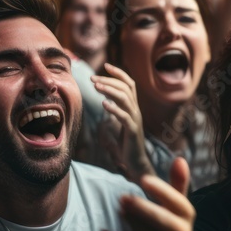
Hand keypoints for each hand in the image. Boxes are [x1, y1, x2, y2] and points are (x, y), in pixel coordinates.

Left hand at [91, 63, 150, 179]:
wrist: (137, 164)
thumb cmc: (128, 148)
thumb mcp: (121, 128)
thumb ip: (116, 118)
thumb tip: (105, 113)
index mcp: (133, 108)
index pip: (129, 84)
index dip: (119, 73)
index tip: (105, 65)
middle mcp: (136, 111)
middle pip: (125, 88)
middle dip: (109, 80)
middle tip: (92, 78)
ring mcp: (135, 120)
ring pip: (125, 99)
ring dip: (110, 90)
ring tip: (96, 86)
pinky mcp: (132, 131)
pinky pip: (124, 116)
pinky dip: (114, 108)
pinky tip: (103, 104)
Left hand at [102, 157, 195, 230]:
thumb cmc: (165, 229)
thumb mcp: (173, 208)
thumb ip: (177, 185)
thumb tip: (180, 159)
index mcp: (186, 220)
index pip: (180, 204)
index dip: (163, 192)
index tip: (144, 180)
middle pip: (167, 225)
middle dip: (146, 210)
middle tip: (124, 197)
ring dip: (134, 223)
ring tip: (120, 208)